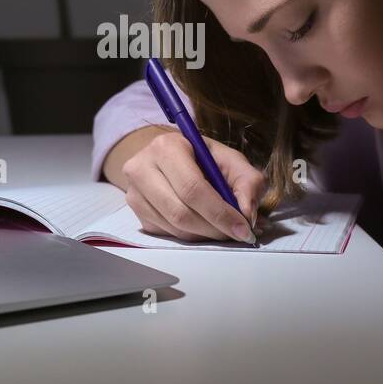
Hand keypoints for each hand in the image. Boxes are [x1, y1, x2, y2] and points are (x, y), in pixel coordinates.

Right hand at [121, 132, 265, 241]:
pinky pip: (165, 233)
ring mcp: (134, 192)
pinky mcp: (135, 211)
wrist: (170, 157)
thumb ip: (248, 182)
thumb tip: (247, 215)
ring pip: (173, 228)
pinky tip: (202, 225)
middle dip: (213, 229)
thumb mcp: (231, 160)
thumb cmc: (203, 158)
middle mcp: (142, 168)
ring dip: (203, 235)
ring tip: (222, 229)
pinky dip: (190, 236)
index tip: (243, 229)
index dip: (220, 213)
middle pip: (180, 213)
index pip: (192, 189)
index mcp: (167, 147)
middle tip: (236, 234)